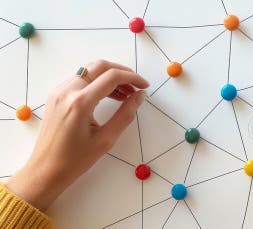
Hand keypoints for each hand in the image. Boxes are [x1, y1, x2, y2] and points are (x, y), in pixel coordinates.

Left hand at [5, 60, 148, 210]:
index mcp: (80, 102)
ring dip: (109, 76)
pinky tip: (108, 96)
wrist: (45, 170)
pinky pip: (80, 79)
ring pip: (89, 70)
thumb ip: (126, 114)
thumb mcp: (106, 139)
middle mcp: (67, 91)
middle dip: (122, 72)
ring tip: (125, 93)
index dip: (133, 78)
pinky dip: (97, 82)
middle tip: (136, 86)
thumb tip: (139, 96)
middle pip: (100, 66)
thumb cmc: (75, 160)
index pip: (111, 77)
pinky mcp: (55, 95)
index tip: (145, 86)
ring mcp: (58, 91)